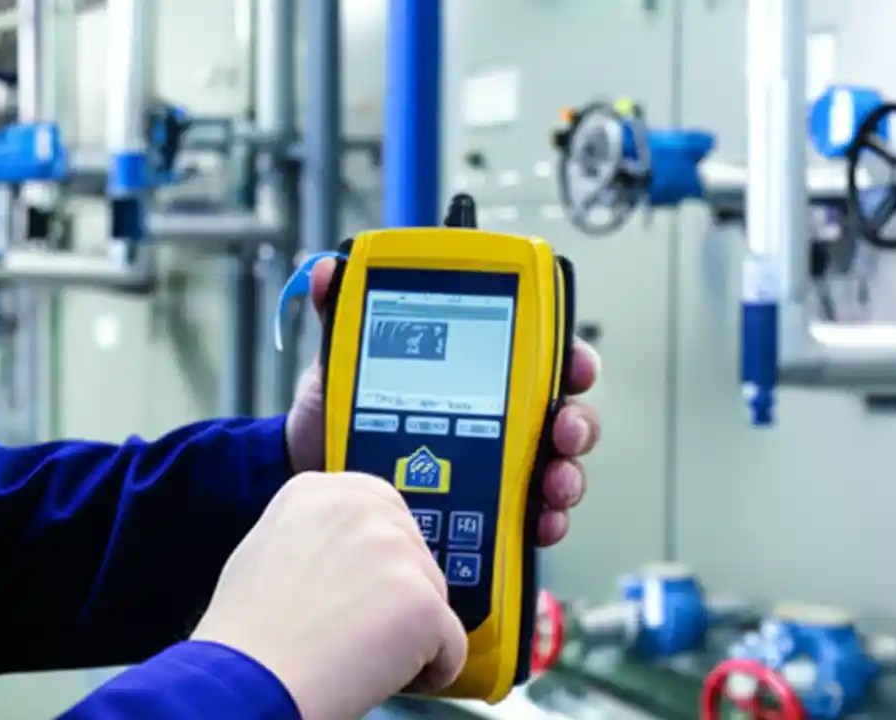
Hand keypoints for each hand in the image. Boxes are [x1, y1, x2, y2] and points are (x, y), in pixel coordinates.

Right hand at [192, 471, 466, 719]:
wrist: (247, 684)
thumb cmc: (248, 636)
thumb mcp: (268, 549)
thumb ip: (318, 536)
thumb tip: (357, 556)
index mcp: (319, 491)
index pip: (386, 510)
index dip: (381, 562)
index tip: (363, 591)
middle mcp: (361, 508)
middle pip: (416, 555)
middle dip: (396, 598)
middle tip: (350, 631)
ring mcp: (396, 551)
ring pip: (435, 599)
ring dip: (409, 634)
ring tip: (354, 653)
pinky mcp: (423, 601)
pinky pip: (451, 646)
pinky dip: (428, 674)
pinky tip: (379, 676)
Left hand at [286, 258, 601, 545]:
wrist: (318, 490)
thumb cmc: (338, 423)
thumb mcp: (342, 368)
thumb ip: (344, 318)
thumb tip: (326, 270)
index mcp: (475, 373)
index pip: (534, 354)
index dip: (567, 356)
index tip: (575, 366)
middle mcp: (498, 418)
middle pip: (561, 412)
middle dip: (577, 421)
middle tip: (565, 431)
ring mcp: (498, 467)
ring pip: (557, 465)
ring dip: (567, 474)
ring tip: (552, 485)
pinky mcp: (489, 511)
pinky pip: (532, 515)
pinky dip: (544, 520)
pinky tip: (538, 523)